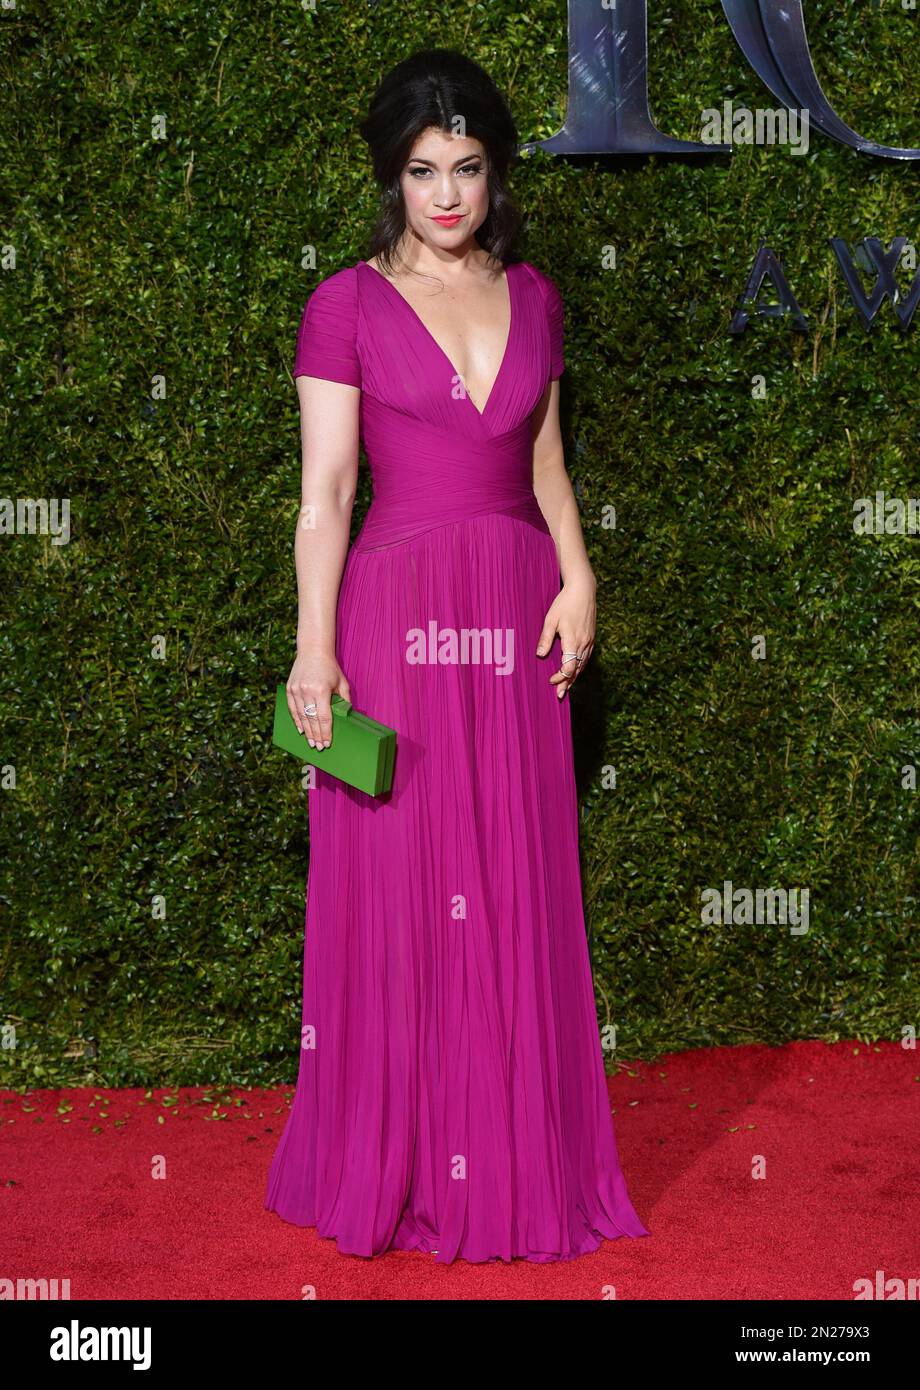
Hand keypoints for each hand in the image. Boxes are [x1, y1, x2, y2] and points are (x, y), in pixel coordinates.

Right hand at [287, 648, 350, 748]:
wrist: (313, 651)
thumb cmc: (330, 668)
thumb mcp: (342, 683)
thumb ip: (344, 700)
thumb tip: (346, 716)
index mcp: (322, 690)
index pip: (324, 717)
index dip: (326, 732)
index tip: (327, 743)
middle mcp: (307, 691)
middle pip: (312, 719)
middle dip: (316, 735)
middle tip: (319, 747)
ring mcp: (296, 690)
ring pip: (301, 716)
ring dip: (306, 731)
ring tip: (311, 742)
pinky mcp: (289, 689)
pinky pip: (292, 709)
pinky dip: (296, 720)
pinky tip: (300, 730)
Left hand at [535, 574, 595, 699]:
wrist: (583, 590)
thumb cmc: (564, 603)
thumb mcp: (551, 619)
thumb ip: (545, 638)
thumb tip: (539, 655)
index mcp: (572, 639)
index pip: (569, 666)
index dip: (560, 676)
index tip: (550, 680)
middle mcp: (583, 643)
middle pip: (576, 669)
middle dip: (567, 683)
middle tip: (559, 695)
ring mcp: (589, 641)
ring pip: (582, 665)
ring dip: (574, 677)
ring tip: (566, 688)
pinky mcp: (591, 638)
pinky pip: (586, 658)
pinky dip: (579, 667)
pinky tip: (575, 672)